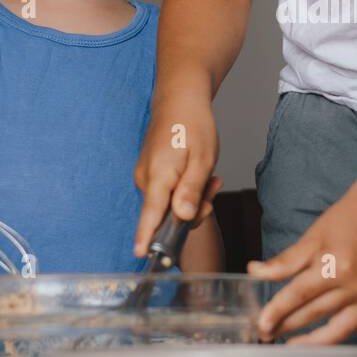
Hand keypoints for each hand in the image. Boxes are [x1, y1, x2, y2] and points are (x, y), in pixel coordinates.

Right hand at [133, 94, 220, 257]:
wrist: (179, 99)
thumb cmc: (192, 125)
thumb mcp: (202, 159)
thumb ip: (192, 191)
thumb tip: (183, 218)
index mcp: (158, 177)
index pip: (150, 215)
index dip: (147, 238)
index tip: (143, 257)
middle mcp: (146, 180)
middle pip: (168, 215)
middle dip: (194, 210)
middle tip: (213, 187)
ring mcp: (146, 177)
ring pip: (170, 204)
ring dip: (192, 197)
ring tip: (209, 177)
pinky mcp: (150, 175)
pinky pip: (168, 193)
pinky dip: (185, 189)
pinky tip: (198, 174)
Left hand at [247, 196, 356, 344]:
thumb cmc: (345, 222)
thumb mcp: (311, 238)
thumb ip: (284, 262)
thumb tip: (255, 272)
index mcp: (336, 266)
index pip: (299, 295)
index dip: (277, 311)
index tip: (262, 324)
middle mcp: (356, 285)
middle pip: (314, 314)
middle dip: (287, 326)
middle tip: (267, 333)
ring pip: (338, 330)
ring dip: (312, 341)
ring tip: (291, 344)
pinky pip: (356, 326)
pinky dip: (337, 333)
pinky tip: (321, 335)